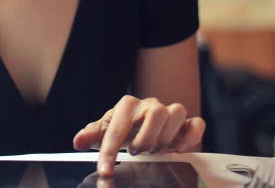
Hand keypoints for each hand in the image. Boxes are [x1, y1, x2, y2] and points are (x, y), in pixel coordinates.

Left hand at [72, 96, 205, 176]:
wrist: (142, 127)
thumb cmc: (124, 129)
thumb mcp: (105, 132)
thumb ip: (92, 135)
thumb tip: (78, 141)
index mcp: (127, 105)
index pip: (118, 127)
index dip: (109, 151)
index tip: (105, 169)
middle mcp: (150, 104)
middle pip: (155, 113)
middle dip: (144, 138)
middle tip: (136, 152)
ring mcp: (170, 112)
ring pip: (175, 113)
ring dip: (164, 137)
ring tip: (154, 150)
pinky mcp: (187, 123)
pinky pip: (196, 123)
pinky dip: (191, 136)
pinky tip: (179, 149)